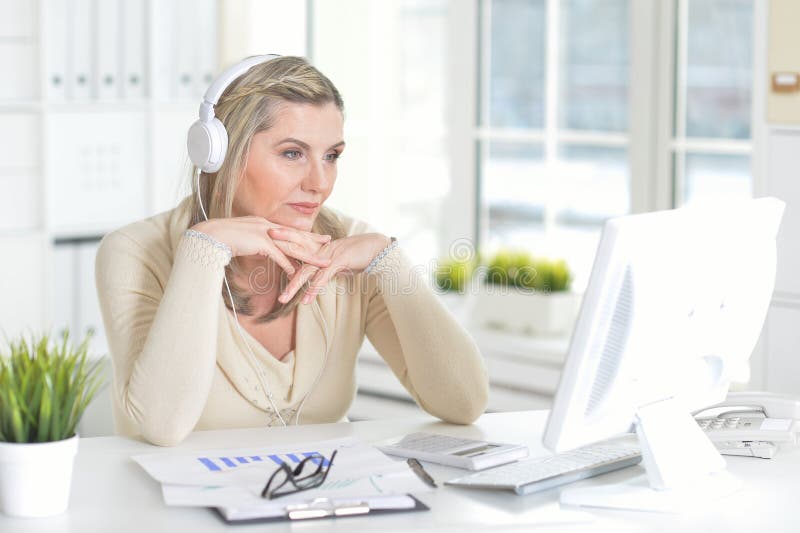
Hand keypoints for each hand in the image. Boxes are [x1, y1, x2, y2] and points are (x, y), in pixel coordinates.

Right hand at [190, 217, 331, 275]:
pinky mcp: (260, 243)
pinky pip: (278, 256)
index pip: (289, 230)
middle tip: (329, 242)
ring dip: (308, 256)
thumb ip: (255, 242)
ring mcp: (265, 234)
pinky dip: (288, 265)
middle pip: (296, 235)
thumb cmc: (222, 238)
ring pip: (292, 246)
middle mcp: (267, 226)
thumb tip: (261, 248)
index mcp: (264, 224)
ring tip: (323, 263)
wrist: (210, 235)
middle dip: (313, 240)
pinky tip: (297, 273)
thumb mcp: (243, 238)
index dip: (304, 233)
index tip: (316, 235)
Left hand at [275, 233, 390, 304]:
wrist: (377, 250)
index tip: (264, 240)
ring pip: (307, 271)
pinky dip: (315, 289)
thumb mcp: (336, 260)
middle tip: (260, 251)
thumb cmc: (357, 255)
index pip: (295, 243)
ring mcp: (329, 255)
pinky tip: (307, 300)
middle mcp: (321, 249)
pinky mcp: (339, 262)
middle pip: (296, 253)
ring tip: (283, 299)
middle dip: (279, 252)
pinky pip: (323, 277)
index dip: (280, 240)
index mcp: (318, 247)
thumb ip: (323, 266)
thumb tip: (314, 275)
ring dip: (294, 285)